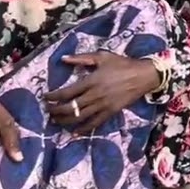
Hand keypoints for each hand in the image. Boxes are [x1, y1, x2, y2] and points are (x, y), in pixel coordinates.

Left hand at [44, 53, 160, 133]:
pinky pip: (94, 123)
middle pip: (70, 107)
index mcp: (91, 81)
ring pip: (79, 117)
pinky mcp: (111, 112)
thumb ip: (82, 58)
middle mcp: (95, 95)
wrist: (144, 75)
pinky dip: (83, 129)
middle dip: (55, 110)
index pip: (67, 92)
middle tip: (48, 110)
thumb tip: (62, 59)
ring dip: (65, 121)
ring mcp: (103, 105)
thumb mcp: (103, 57)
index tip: (45, 97)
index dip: (53, 96)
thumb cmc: (123, 64)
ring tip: (56, 121)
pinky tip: (75, 131)